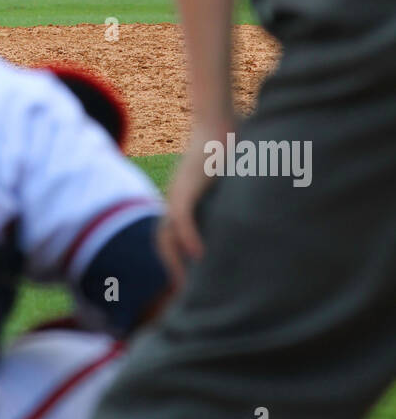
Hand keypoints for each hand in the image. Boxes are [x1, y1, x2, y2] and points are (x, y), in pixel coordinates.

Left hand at [157, 116, 235, 285]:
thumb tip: (255, 222)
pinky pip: (182, 220)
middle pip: (163, 242)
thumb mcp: (230, 186)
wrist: (218, 123)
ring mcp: (178, 195)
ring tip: (187, 285)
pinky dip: (188, 238)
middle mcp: (176, 201)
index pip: (171, 239)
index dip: (177, 262)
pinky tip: (199, 255)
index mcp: (183, 203)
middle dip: (172, 269)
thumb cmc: (228, 151)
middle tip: (185, 295)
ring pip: (167, 236)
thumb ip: (233, 205)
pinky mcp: (187, 188)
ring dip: (175, 261)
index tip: (189, 285)